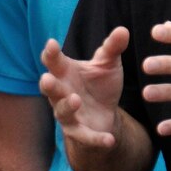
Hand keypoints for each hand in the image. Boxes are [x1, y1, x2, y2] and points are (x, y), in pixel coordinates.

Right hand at [38, 29, 128, 151]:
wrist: (106, 114)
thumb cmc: (100, 84)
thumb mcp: (108, 64)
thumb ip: (112, 48)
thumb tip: (123, 30)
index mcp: (65, 72)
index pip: (53, 61)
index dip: (50, 53)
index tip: (51, 44)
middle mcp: (61, 93)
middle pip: (50, 88)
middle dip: (48, 84)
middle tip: (47, 78)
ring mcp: (68, 114)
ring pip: (62, 112)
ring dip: (67, 107)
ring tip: (75, 100)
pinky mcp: (80, 132)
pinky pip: (85, 137)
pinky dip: (96, 139)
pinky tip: (109, 140)